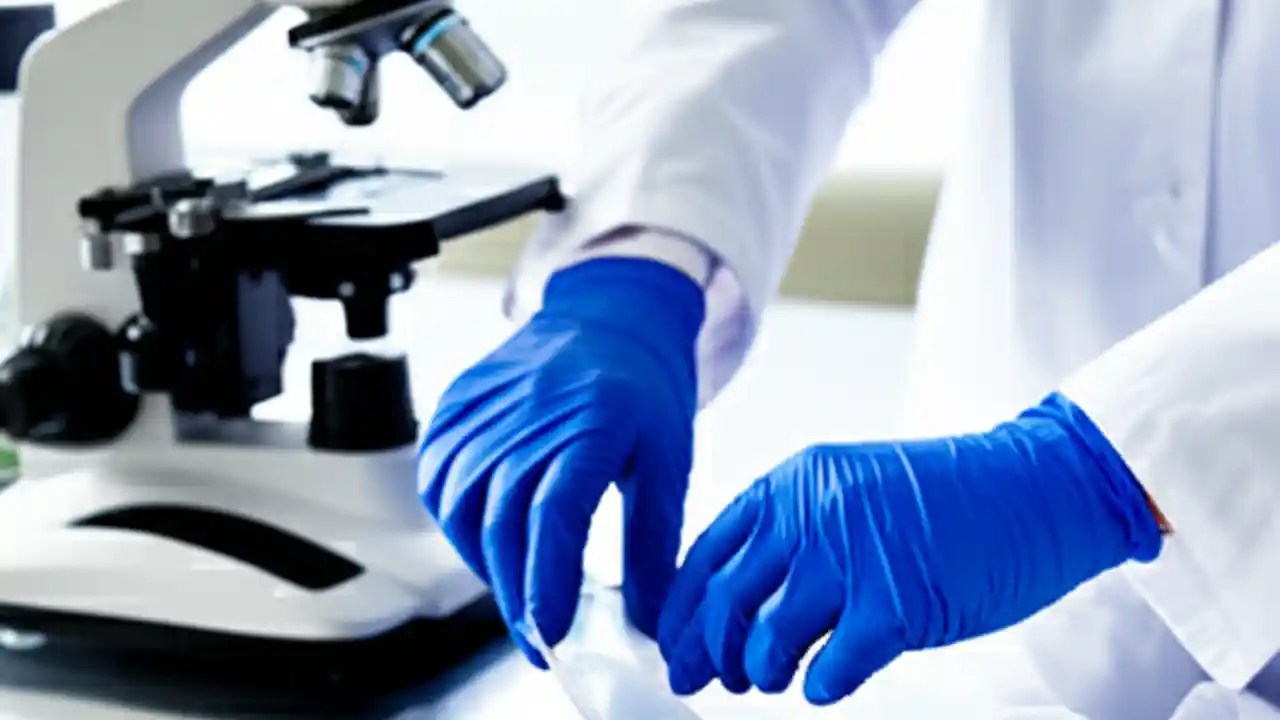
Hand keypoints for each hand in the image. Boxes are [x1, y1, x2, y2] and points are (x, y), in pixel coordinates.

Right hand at [419, 258, 703, 666]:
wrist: (608, 316)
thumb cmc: (643, 391)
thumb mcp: (668, 465)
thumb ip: (653, 545)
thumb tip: (647, 623)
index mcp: (591, 427)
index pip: (554, 518)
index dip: (545, 583)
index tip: (549, 637)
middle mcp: (529, 416)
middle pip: (503, 525)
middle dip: (516, 595)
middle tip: (538, 639)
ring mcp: (484, 409)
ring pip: (462, 510)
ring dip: (485, 562)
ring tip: (518, 587)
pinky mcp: (455, 407)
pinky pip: (438, 481)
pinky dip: (458, 522)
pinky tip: (488, 538)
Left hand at [658, 393, 1161, 703]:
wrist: (1037, 487)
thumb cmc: (947, 498)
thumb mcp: (850, 488)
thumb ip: (794, 529)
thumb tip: (734, 602)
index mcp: (795, 484)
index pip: (707, 553)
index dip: (680, 609)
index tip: (669, 643)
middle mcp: (813, 516)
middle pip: (725, 603)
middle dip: (703, 653)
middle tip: (702, 681)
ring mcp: (854, 560)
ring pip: (768, 642)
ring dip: (761, 673)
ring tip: (774, 679)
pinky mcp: (898, 607)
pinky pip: (830, 671)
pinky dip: (820, 688)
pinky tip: (825, 684)